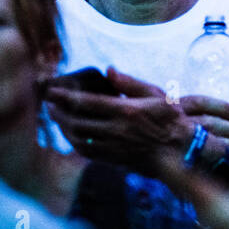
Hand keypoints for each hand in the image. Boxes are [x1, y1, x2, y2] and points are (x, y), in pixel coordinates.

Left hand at [46, 67, 228, 171]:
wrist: (180, 153)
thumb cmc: (172, 121)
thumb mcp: (157, 95)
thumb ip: (131, 83)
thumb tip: (109, 69)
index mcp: (125, 111)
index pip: (86, 103)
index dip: (65, 97)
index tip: (52, 91)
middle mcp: (115, 130)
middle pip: (75, 121)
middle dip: (58, 112)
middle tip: (48, 103)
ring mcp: (112, 147)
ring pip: (77, 138)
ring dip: (62, 128)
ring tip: (56, 118)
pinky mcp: (113, 159)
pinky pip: (86, 151)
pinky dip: (73, 142)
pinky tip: (71, 135)